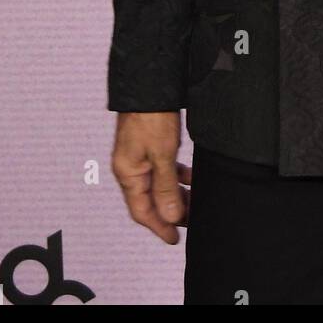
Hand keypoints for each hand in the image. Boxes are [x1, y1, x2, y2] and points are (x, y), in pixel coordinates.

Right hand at [111, 111, 190, 244]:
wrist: (149, 85)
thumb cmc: (150, 116)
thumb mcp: (162, 155)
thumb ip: (166, 187)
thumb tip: (170, 216)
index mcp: (128, 173)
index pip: (141, 211)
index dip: (158, 227)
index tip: (174, 238)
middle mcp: (131, 168)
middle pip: (150, 200)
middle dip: (170, 211)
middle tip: (190, 220)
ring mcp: (139, 157)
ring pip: (158, 185)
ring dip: (176, 194)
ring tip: (195, 200)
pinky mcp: (149, 146)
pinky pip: (163, 169)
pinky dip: (177, 175)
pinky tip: (192, 176)